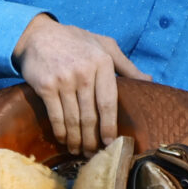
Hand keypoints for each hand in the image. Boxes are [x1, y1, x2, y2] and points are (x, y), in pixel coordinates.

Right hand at [12, 14, 150, 155]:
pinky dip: (60, 131)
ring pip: (73, 119)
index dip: (110, 127)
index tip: (111, 143)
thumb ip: (126, 64)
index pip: (109, 103)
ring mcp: (64, 80)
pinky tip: (64, 139)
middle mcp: (84, 72)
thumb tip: (149, 80)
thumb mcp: (104, 45)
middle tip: (93, 154)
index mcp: (102, 62)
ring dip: (76, 140)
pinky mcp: (46, 86)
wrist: (38, 34)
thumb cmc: (75, 41)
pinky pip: (56, 116)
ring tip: (78, 151)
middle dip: (92, 140)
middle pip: (90, 116)